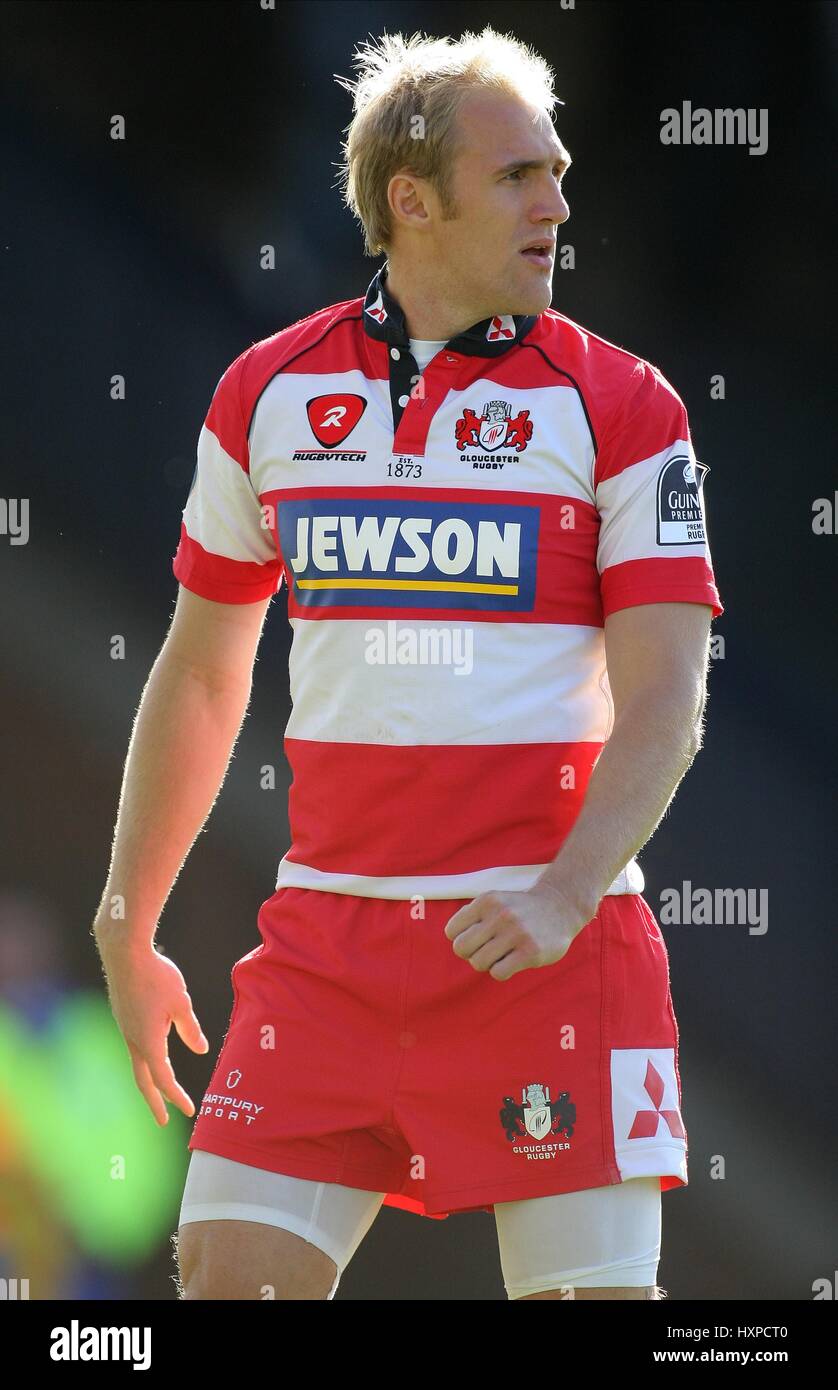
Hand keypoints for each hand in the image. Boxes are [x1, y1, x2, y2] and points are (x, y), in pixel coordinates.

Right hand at [97, 937, 208, 1125]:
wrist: (124, 952)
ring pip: (138, 1062)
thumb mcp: (181, 1003)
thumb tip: (200, 1050)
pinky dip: (145, 1057)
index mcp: (148, 1041)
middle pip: (143, 1080)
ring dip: (150, 1079)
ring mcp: (125, 1028)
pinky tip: (154, 1050)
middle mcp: (133, 1039)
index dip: (177, 1096)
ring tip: (162, 1091)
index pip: (164, 1078)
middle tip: (165, 1121)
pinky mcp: (123, 1016)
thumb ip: (190, 1029)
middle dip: (155, 1102)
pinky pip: (135, 1045)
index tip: (189, 1110)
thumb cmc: (156, 976)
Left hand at [443, 882, 593, 980]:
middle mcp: (500, 914)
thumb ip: (471, 914)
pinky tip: (513, 962)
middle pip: (461, 948)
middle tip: (486, 950)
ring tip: (502, 955)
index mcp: (487, 901)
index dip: (461, 939)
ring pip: (478, 963)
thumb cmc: (520, 908)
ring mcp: (516, 933)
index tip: (477, 938)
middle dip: (470, 954)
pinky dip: (501, 971)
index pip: (452, 932)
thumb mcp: (494, 900)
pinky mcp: (530, 952)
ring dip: (487, 963)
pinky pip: (498, 973)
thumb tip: (452, 935)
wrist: (560, 906)